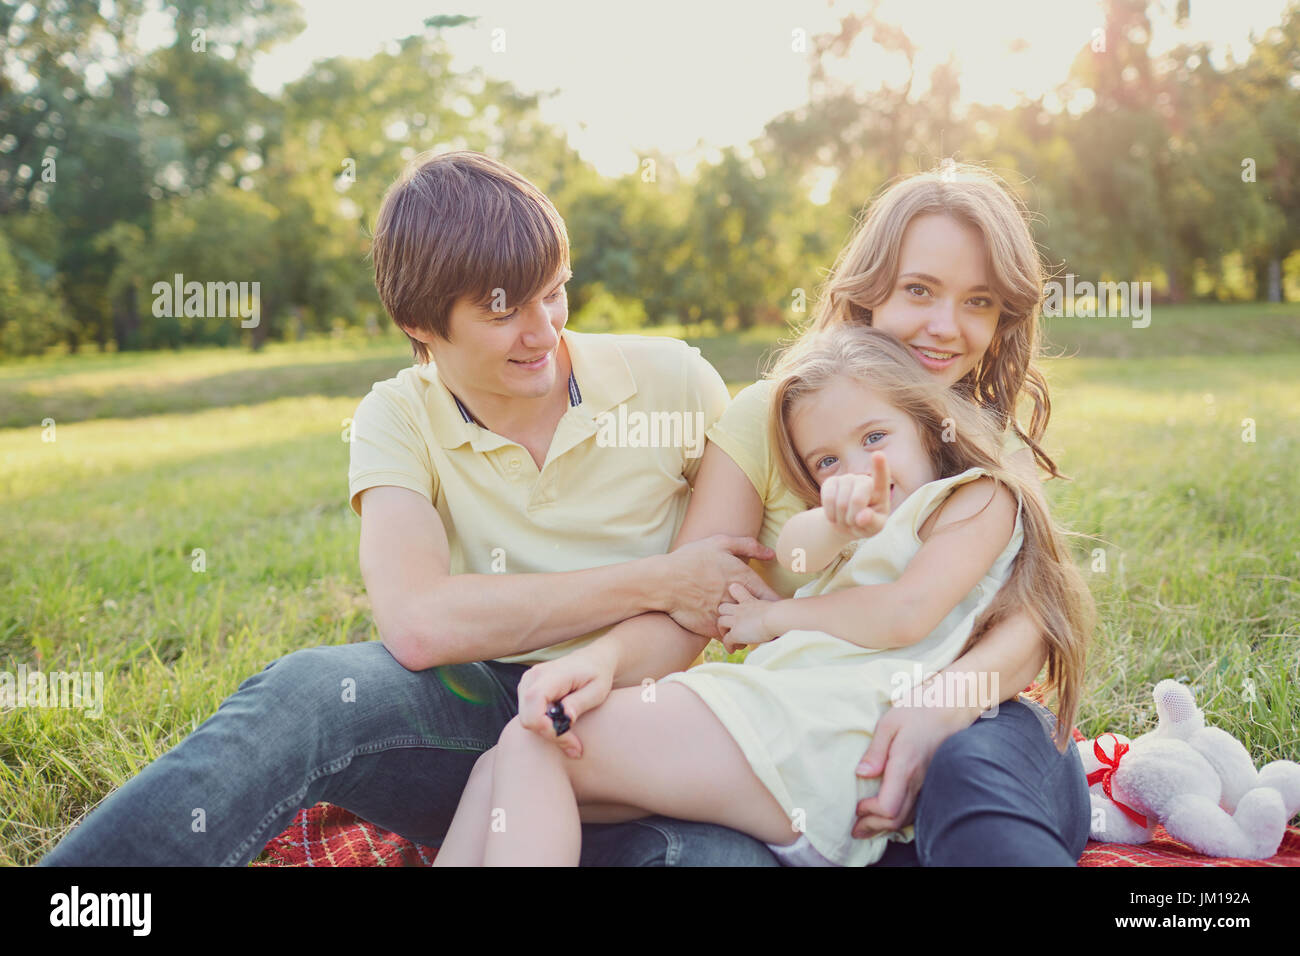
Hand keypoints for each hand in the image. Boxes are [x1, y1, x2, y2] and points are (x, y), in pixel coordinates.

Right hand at [515, 646, 615, 758]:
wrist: (592, 660)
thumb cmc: (598, 675)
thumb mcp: (597, 690)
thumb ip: (579, 703)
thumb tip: (565, 718)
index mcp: (550, 674)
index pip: (534, 704)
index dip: (547, 728)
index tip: (571, 741)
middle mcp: (532, 677)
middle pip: (527, 718)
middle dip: (549, 734)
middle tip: (573, 744)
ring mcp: (527, 683)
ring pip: (526, 720)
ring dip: (546, 731)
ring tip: (569, 732)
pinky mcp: (526, 690)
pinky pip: (528, 715)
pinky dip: (543, 725)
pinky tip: (560, 723)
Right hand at [657, 535, 780, 638]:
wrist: (663, 582)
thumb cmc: (690, 559)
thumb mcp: (719, 543)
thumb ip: (748, 546)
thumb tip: (771, 554)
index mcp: (743, 578)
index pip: (772, 597)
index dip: (778, 603)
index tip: (780, 607)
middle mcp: (738, 599)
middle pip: (762, 616)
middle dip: (767, 619)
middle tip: (771, 622)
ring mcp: (726, 615)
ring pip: (747, 630)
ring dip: (751, 631)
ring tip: (754, 632)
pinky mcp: (712, 629)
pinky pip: (730, 638)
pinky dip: (734, 638)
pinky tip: (735, 636)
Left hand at [716, 582, 778, 652]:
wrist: (777, 618)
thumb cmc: (781, 613)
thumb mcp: (775, 606)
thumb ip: (772, 610)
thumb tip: (782, 615)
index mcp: (750, 601)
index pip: (735, 589)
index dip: (733, 594)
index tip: (735, 601)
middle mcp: (740, 609)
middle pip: (722, 608)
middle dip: (724, 616)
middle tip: (731, 626)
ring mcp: (736, 621)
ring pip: (720, 623)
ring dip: (724, 631)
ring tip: (730, 639)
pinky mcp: (736, 633)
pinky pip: (726, 640)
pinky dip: (728, 646)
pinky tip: (733, 650)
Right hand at [821, 452, 890, 539]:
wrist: (846, 523)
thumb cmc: (865, 524)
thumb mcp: (874, 528)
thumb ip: (871, 523)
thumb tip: (862, 517)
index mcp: (879, 491)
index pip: (882, 477)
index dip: (879, 466)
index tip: (878, 454)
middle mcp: (863, 480)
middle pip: (857, 499)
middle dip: (853, 517)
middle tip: (854, 524)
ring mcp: (847, 479)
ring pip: (840, 501)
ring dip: (841, 517)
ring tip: (845, 520)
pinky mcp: (830, 482)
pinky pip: (827, 497)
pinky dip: (830, 512)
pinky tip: (834, 516)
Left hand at [851, 692, 974, 837]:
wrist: (953, 704)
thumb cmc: (919, 708)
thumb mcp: (889, 722)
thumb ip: (875, 751)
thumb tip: (861, 774)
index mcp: (905, 766)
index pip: (888, 807)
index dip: (870, 813)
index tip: (856, 807)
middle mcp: (920, 780)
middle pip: (897, 819)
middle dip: (874, 827)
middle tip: (855, 828)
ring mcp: (929, 783)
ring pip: (908, 817)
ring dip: (886, 826)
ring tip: (868, 826)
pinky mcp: (933, 781)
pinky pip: (917, 809)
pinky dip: (900, 818)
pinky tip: (889, 815)